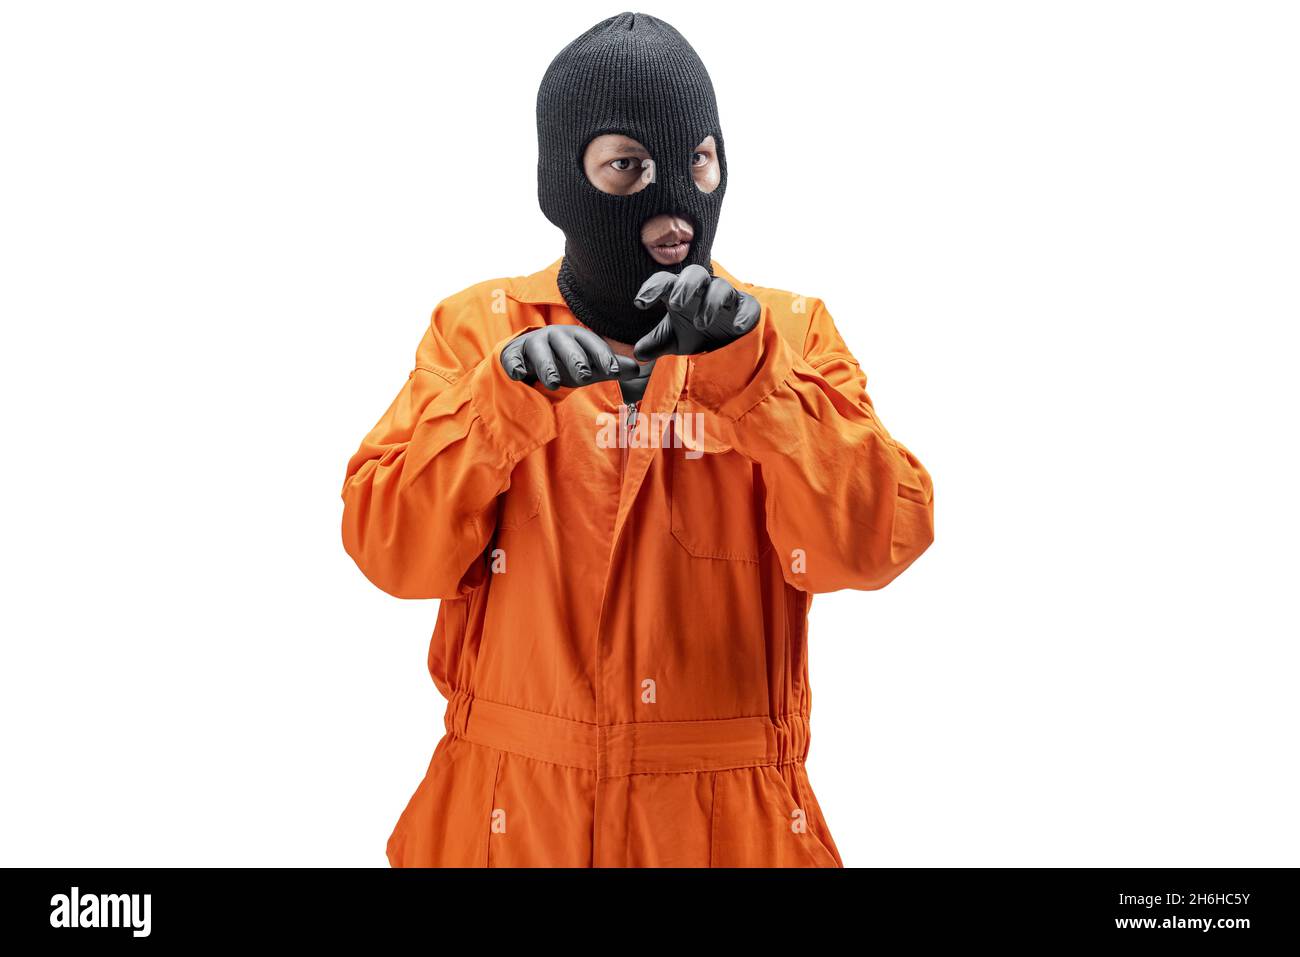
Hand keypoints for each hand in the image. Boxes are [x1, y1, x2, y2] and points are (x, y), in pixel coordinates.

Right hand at [500, 324, 639, 390]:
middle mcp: (554, 335)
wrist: (529, 355)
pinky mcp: (513, 354)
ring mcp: (532, 343)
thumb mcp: (589, 364)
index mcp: (576, 336)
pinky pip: (512, 358)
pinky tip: (520, 375)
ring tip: (554, 384)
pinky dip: (515, 365)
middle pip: (565, 345)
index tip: (615, 371)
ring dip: (546, 366)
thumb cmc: (566, 361)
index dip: (603, 356)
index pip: (591, 342)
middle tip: (584, 376)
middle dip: (574, 359)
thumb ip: (611, 366)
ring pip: (539, 351)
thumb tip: (638, 367)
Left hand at [631, 265, 760, 361]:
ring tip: (700, 324)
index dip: (652, 288)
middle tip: (675, 305)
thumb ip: (655, 344)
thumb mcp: (672, 340)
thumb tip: (638, 354)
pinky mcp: (747, 307)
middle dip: (685, 286)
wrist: (725, 343)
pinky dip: (743, 315)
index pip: (665, 281)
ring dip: (710, 303)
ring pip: (721, 287)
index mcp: (680, 291)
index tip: (640, 303)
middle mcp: (703, 288)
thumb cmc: (695, 332)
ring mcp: (726, 296)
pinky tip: (736, 327)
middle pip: (695, 272)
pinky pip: (748, 305)